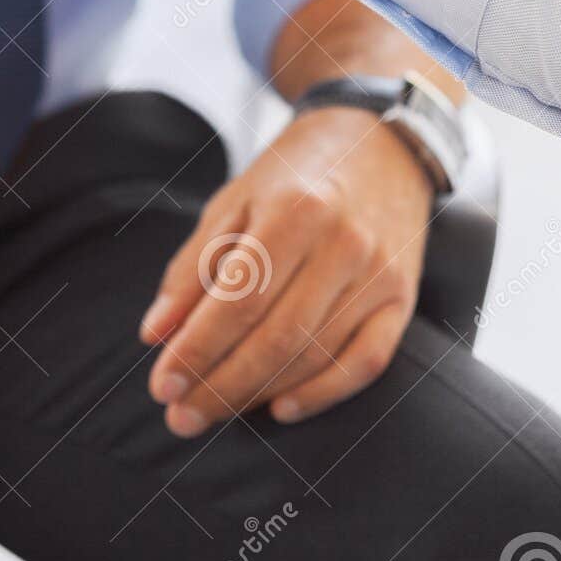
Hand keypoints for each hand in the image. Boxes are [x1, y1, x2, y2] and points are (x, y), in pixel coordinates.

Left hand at [138, 106, 430, 429]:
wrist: (380, 144)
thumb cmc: (294, 174)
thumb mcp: (234, 200)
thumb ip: (194, 266)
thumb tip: (156, 334)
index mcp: (295, 209)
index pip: (239, 300)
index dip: (197, 349)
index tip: (161, 384)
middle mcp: (344, 243)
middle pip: (276, 336)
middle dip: (221, 384)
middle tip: (179, 416)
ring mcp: (379, 274)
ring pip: (316, 355)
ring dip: (259, 393)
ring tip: (213, 412)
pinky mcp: (404, 299)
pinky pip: (366, 363)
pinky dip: (323, 393)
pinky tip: (280, 408)